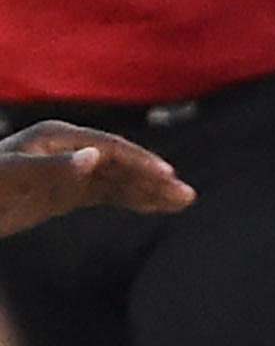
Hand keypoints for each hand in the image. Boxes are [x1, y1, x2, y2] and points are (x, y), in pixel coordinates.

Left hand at [0, 122, 192, 235]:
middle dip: (154, 178)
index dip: (139, 160)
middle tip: (187, 195)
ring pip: (119, 180)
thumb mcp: (13, 176)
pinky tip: (155, 207)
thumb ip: (53, 166)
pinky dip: (133, 200)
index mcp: (57, 139)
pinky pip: (108, 194)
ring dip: (151, 190)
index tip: (167, 176)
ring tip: (184, 201)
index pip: (109, 147)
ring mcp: (70, 171)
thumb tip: (96, 157)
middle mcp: (68, 150)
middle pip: (121, 163)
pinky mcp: (68, 192)